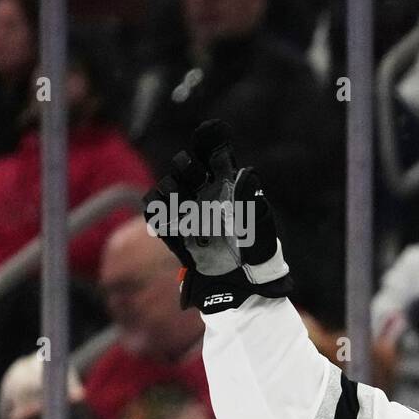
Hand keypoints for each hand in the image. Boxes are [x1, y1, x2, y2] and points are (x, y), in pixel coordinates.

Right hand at [143, 119, 290, 312]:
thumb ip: (253, 203)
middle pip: (185, 165)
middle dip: (186, 166)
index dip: (210, 139)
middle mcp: (205, 193)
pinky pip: (157, 213)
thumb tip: (248, 173)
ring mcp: (188, 210)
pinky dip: (160, 214)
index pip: (214, 154)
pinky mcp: (175, 231)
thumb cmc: (257, 255)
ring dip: (172, 190)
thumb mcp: (260, 229)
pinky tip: (171, 223)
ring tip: (185, 205)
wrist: (242, 286)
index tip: (212, 131)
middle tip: (194, 174)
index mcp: (228, 186)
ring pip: (168, 186)